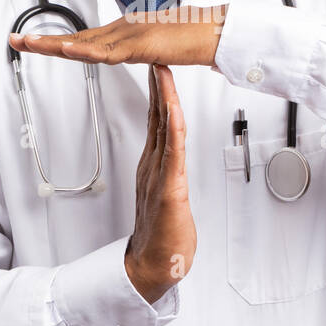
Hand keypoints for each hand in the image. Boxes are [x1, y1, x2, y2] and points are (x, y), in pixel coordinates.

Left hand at [8, 4, 228, 67]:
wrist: (215, 32)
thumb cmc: (190, 37)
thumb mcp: (154, 47)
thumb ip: (135, 50)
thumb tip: (120, 54)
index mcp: (121, 34)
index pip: (80, 39)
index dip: (53, 43)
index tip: (27, 42)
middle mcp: (120, 31)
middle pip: (75, 38)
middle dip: (42, 42)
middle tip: (13, 41)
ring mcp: (130, 36)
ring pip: (86, 43)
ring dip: (56, 45)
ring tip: (29, 45)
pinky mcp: (143, 44)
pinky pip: (110, 51)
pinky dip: (87, 50)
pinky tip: (69, 50)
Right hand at [123, 63, 194, 303]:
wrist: (152, 269)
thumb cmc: (161, 239)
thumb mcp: (167, 199)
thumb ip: (167, 180)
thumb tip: (170, 168)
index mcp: (154, 166)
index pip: (157, 122)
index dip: (159, 93)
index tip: (158, 69)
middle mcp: (155, 166)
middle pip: (158, 117)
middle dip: (159, 85)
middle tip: (155, 55)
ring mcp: (161, 176)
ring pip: (164, 129)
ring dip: (164, 98)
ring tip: (162, 71)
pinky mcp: (170, 189)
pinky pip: (172, 152)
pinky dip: (172, 128)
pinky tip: (172, 109)